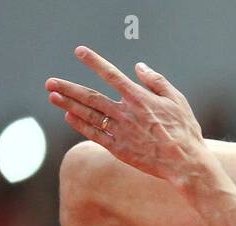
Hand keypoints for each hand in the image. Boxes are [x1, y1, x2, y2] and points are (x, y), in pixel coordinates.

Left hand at [46, 47, 212, 187]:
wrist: (184, 163)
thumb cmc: (185, 131)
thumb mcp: (177, 100)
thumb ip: (156, 81)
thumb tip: (139, 67)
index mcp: (139, 98)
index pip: (111, 75)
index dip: (94, 62)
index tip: (80, 52)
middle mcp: (125, 113)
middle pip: (90, 97)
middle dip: (68, 88)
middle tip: (50, 82)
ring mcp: (120, 132)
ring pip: (88, 115)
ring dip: (68, 105)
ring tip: (52, 96)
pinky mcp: (119, 149)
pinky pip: (94, 135)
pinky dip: (80, 125)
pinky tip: (69, 118)